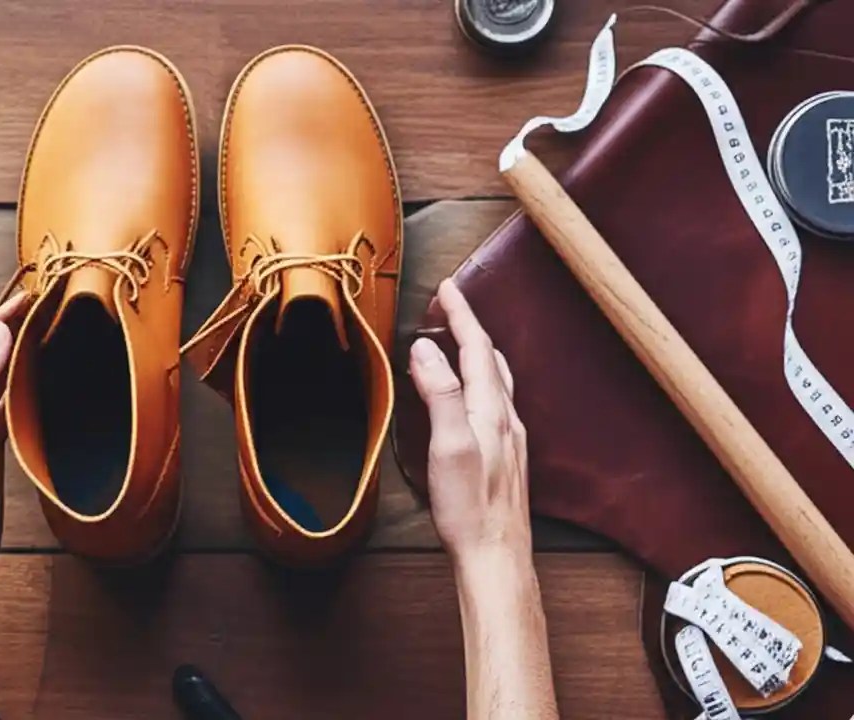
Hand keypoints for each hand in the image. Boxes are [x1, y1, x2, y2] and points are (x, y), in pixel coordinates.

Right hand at [409, 279, 530, 561]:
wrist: (497, 556)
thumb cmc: (470, 507)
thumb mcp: (448, 446)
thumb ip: (439, 393)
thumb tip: (426, 349)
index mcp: (491, 411)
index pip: (477, 348)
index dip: (462, 315)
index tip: (446, 288)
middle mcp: (507, 420)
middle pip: (491, 360)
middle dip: (470, 328)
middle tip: (449, 309)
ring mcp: (510, 440)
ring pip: (496, 382)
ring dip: (478, 355)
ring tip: (461, 342)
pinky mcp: (506, 458)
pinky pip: (496, 405)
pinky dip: (481, 384)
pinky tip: (474, 399)